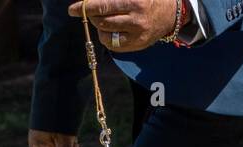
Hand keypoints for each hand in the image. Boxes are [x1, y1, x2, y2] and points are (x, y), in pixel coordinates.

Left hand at [66, 0, 185, 52]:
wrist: (170, 14)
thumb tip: (90, 0)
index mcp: (134, 2)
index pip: (103, 5)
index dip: (85, 7)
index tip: (72, 9)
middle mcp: (136, 20)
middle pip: (102, 22)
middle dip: (92, 16)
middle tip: (90, 11)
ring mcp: (137, 35)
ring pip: (106, 35)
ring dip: (99, 27)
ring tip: (103, 20)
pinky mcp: (138, 45)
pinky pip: (114, 46)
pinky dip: (107, 38)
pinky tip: (111, 30)